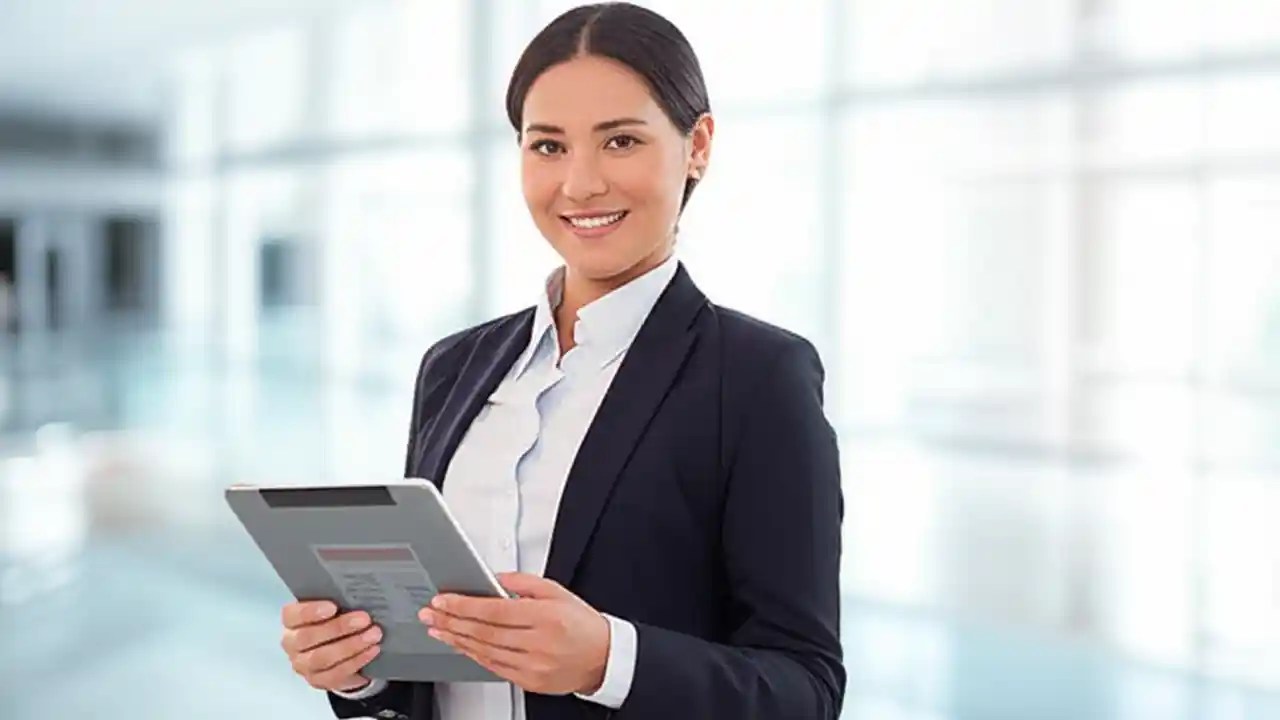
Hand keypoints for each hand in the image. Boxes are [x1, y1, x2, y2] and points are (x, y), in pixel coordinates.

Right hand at [280, 600, 382, 691]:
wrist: (342, 652)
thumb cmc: (337, 623)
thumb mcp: (336, 610)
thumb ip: (339, 600)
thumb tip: (359, 591)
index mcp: (292, 623)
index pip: (291, 615)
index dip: (309, 612)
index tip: (333, 607)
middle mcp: (292, 645)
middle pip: (307, 638)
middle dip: (338, 628)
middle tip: (364, 619)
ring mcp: (303, 666)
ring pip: (322, 658)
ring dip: (351, 645)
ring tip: (373, 635)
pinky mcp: (319, 681)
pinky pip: (336, 673)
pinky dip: (357, 661)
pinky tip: (372, 650)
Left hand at [418, 572, 609, 695]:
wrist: (603, 658)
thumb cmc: (582, 624)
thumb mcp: (558, 592)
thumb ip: (524, 582)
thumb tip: (495, 578)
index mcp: (545, 617)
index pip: (494, 610)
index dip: (464, 605)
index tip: (444, 600)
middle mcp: (538, 643)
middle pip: (484, 632)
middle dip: (452, 621)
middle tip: (431, 613)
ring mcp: (533, 666)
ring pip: (485, 651)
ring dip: (457, 639)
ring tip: (438, 629)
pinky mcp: (529, 681)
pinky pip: (494, 667)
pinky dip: (473, 655)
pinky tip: (461, 645)